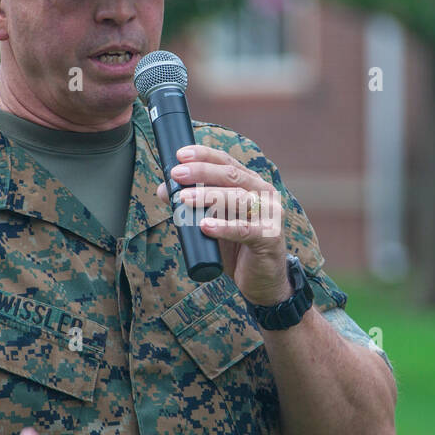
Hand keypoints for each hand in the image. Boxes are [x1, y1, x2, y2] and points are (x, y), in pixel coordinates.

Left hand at [156, 144, 290, 304]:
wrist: (262, 279)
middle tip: (177, 174)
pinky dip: (223, 227)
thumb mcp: (213, 221)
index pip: (227, 163)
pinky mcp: (269, 237)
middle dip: (201, 172)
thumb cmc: (238, 247)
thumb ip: (194, 205)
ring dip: (208, 196)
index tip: (180, 155)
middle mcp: (264, 194)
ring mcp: (269, 215)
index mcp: (251, 184)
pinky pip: (243, 230)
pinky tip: (205, 226)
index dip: (204, 155)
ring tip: (184, 198)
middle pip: (232, 176)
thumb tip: (164, 189)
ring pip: (238, 198)